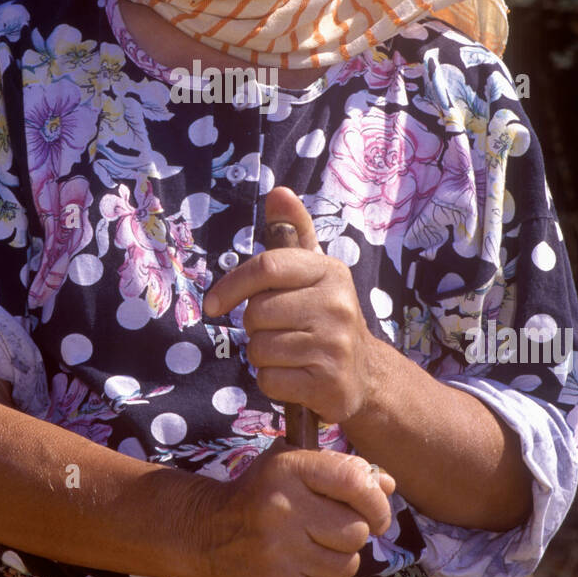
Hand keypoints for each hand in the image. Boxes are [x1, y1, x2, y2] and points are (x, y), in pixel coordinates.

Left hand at [204, 186, 379, 424]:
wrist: (364, 373)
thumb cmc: (325, 315)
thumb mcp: (314, 271)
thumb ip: (294, 231)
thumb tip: (278, 193)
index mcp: (330, 271)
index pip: (266, 266)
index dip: (231, 285)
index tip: (213, 304)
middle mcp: (338, 305)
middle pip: (256, 312)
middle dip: (254, 325)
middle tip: (278, 329)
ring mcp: (335, 346)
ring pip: (259, 349)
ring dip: (263, 355)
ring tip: (288, 352)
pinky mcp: (329, 383)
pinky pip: (269, 380)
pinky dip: (272, 381)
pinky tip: (294, 375)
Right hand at [204, 439, 395, 576]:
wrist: (209, 531)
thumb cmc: (264, 493)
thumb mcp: (295, 465)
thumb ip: (343, 470)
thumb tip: (389, 485)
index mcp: (290, 470)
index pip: (355, 483)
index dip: (376, 502)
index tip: (376, 514)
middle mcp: (283, 508)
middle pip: (355, 531)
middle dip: (354, 533)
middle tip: (335, 532)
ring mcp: (278, 552)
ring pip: (347, 564)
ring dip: (342, 560)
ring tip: (318, 550)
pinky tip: (314, 572)